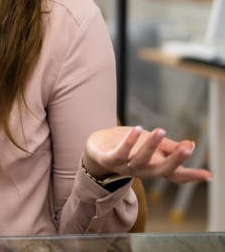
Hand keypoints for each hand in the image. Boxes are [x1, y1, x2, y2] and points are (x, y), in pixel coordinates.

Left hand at [83, 126, 212, 182]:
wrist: (95, 150)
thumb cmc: (127, 147)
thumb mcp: (149, 145)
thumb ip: (167, 147)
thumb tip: (189, 144)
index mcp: (153, 168)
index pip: (175, 174)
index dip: (191, 175)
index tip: (209, 175)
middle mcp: (141, 171)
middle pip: (161, 170)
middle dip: (175, 160)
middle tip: (188, 148)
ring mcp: (124, 167)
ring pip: (140, 160)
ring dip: (151, 146)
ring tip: (161, 130)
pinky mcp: (109, 159)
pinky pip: (120, 152)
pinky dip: (129, 142)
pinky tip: (137, 129)